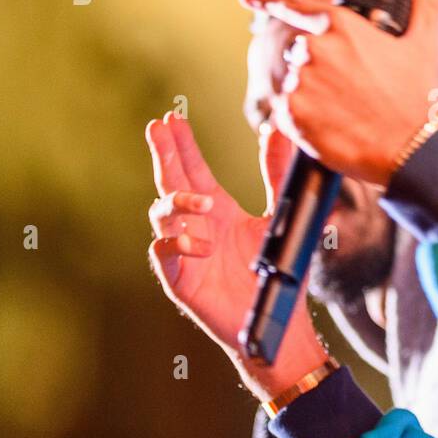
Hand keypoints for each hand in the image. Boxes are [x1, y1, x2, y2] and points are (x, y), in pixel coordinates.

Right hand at [145, 111, 327, 398]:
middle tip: (157, 127)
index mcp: (217, 209)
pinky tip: (204, 245)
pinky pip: (163, 253)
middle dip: (163, 154)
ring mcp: (184, 251)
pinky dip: (179, 244)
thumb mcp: (281, 215)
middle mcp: (196, 226)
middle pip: (170, 181)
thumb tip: (276, 129)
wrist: (276, 319)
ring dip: (179, 203)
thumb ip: (276, 173)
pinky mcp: (180, 279)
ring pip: (161, 215)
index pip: (193, 168)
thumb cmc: (276, 272)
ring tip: (206, 204)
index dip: (182, 144)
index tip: (172, 117)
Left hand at [237, 0, 437, 186]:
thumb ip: (425, 3)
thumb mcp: (423, 45)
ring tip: (348, 112)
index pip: (293, 5)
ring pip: (297, 85)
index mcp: (341, 26)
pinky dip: (305, 120)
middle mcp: (314, 49)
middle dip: (321, 70)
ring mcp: (301, 82)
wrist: (410, 151)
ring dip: (314, 96)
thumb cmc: (417, 98)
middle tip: (355, 92)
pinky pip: (289, 113)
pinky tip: (334, 126)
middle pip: (302, 54)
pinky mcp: (291, 114)